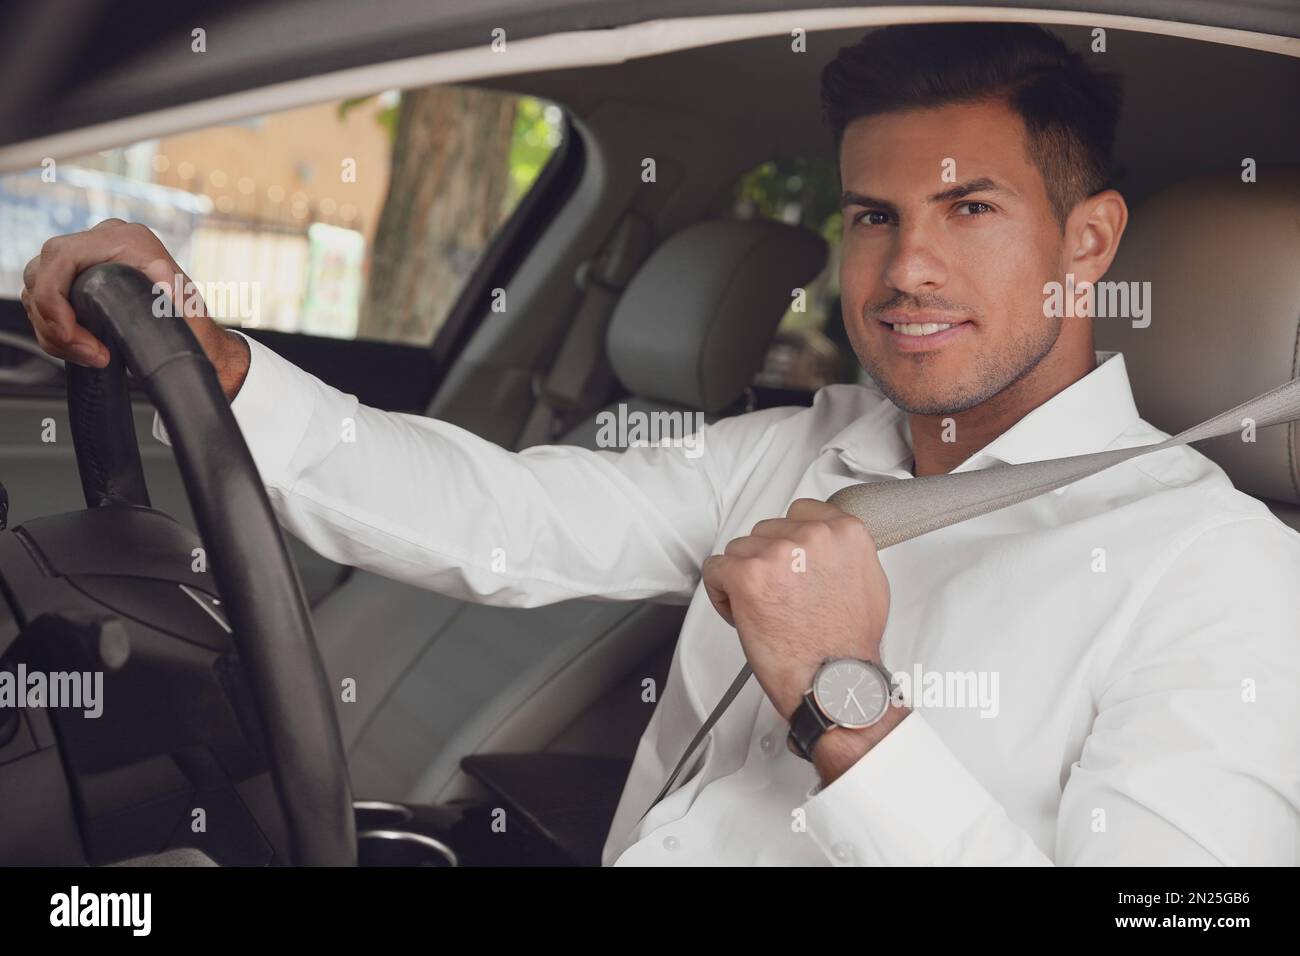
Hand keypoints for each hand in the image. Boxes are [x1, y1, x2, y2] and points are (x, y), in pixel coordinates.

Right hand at [20, 219, 248, 398]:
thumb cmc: (192, 327)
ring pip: (39, 292)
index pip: (61, 256)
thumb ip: (172, 291)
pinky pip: (47, 303)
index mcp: (127, 239)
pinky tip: (80, 350)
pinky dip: (55, 332)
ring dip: (54, 331)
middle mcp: (104, 242)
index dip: (53, 298)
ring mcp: (88, 260)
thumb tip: (163, 277)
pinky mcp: (79, 281)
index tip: (68, 334)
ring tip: (89, 355)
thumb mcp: (185, 307)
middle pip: (42, 274)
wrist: (195, 343)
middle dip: (53, 321)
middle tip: (82, 351)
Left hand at [701, 497, 891, 720]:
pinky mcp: (746, 574)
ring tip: (764, 608)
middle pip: (767, 531)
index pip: (800, 510)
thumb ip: (845, 553)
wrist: (833, 680)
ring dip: (744, 576)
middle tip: (779, 595)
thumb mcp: (869, 582)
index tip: (788, 558)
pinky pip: (714, 569)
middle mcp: (811, 536)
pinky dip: (721, 592)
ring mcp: (776, 553)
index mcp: (844, 532)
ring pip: (740, 550)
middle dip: (767, 560)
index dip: (789, 538)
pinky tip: (742, 611)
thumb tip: (829, 546)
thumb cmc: (847, 643)